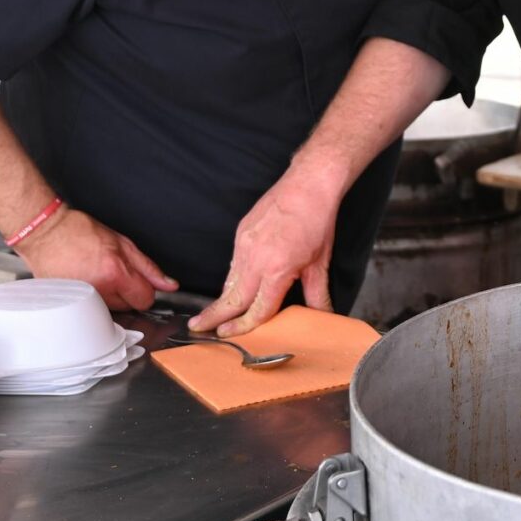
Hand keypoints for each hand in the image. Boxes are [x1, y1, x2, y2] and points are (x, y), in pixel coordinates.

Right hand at [14, 206, 176, 310]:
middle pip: (130, 307)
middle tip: (114, 272)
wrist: (45, 234)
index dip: (145, 289)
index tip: (138, 280)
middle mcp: (100, 291)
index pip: (146, 299)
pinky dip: (95, 300)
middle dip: (128, 292)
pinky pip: (94, 310)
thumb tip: (169, 284)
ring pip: (113, 310)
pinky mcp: (71, 307)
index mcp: (115, 273)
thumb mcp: (122, 242)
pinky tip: (87, 282)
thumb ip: (148, 267)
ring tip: (98, 276)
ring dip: (111, 297)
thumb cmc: (80, 232)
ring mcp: (83, 301)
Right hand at [190, 166, 343, 337]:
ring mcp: (245, 244)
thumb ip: (318, 295)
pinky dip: (230, 278)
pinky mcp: (241, 233)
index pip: (257, 309)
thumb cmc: (317, 221)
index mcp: (276, 270)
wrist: (309, 185)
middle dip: (213, 316)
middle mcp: (256, 259)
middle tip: (197, 329)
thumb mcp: (320, 264)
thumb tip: (323, 316)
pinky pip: (233, 264)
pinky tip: (231, 287)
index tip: (228, 335)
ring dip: (221, 299)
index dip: (243, 327)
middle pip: (232, 298)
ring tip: (209, 315)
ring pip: (230, 280)